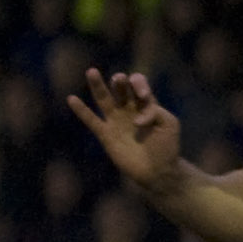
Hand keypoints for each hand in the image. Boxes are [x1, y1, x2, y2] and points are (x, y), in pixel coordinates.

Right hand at [66, 68, 180, 190]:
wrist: (158, 170)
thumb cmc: (167, 146)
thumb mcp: (170, 124)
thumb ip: (155, 112)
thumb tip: (135, 119)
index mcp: (146, 104)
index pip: (138, 85)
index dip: (138, 85)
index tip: (143, 96)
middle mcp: (129, 109)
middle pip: (120, 88)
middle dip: (119, 80)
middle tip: (118, 79)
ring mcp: (116, 121)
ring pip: (104, 99)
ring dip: (98, 85)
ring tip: (92, 71)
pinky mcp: (106, 135)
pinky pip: (91, 120)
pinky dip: (81, 110)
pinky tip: (72, 99)